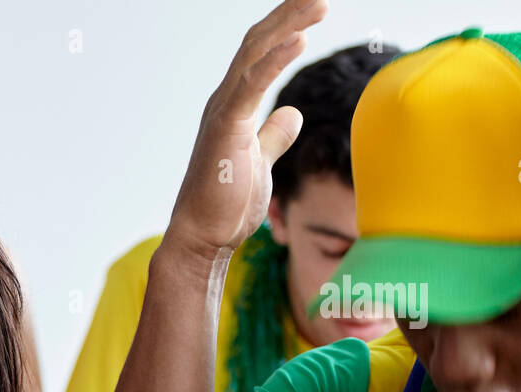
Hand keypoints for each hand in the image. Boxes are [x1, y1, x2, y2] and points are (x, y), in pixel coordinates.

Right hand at [167, 0, 325, 259]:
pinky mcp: (225, 131)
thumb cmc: (226, 206)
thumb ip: (274, 135)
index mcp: (232, 107)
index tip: (312, 8)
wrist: (201, 239)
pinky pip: (250, 87)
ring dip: (287, 26)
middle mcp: (223, 103)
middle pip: (257, 44)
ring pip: (254, 56)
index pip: (258, 54)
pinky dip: (274, 61)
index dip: (284, 27)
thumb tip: (292, 114)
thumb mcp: (261, 162)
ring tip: (319, 5)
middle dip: (290, 15)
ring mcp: (222, 114)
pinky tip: (298, 40)